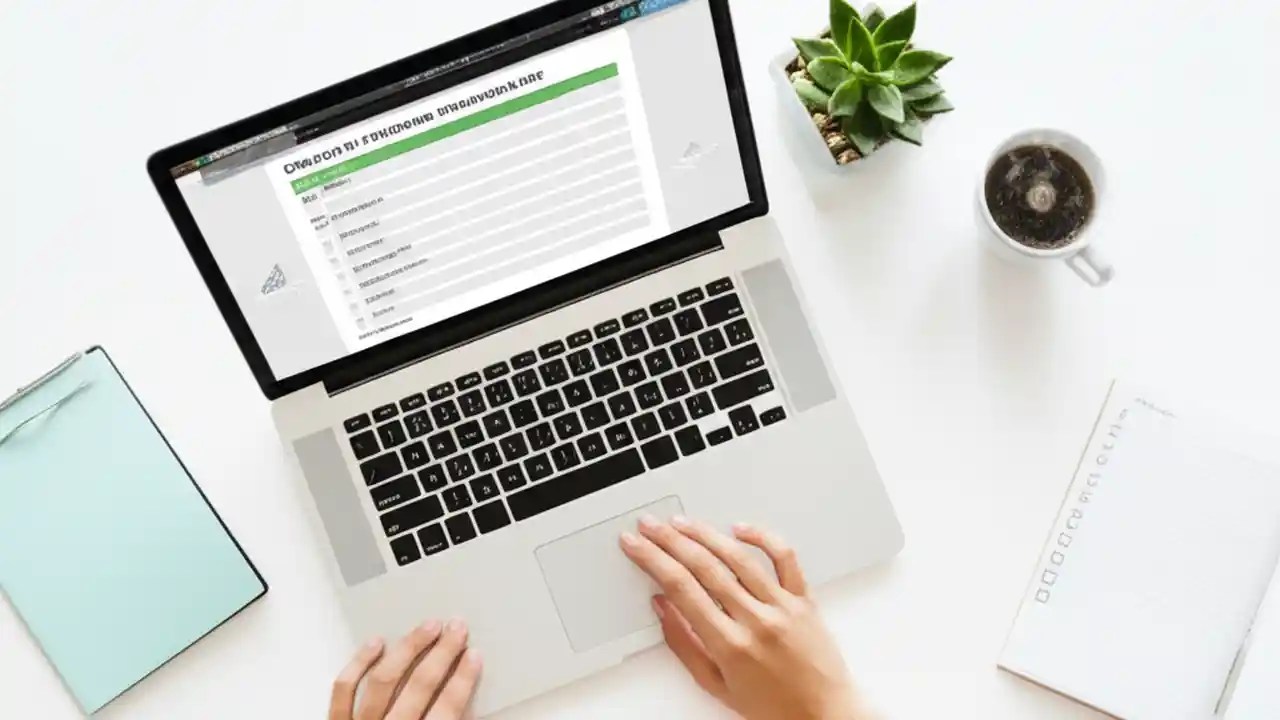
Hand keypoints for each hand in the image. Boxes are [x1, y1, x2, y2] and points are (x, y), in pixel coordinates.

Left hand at [329, 619, 481, 719]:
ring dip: (408, 649)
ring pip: (384, 679)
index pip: (448, 707)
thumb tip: (467, 706)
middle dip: (442, 652)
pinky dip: (359, 663)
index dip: (464, 678)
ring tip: (425, 628)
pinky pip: (343, 690)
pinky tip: (375, 643)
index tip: (474, 656)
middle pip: (420, 685)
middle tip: (456, 628)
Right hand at [620, 517, 870, 719]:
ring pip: (738, 557)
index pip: (681, 589)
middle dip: (669, 540)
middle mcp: (756, 621)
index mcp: (730, 646)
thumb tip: (662, 607)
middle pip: (703, 566)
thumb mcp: (716, 686)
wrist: (825, 715)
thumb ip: (684, 645)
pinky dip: (762, 537)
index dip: (652, 561)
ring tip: (681, 522)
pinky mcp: (805, 599)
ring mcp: (783, 606)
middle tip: (649, 525)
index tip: (635, 545)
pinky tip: (740, 528)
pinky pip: (785, 558)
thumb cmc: (773, 708)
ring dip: (705, 533)